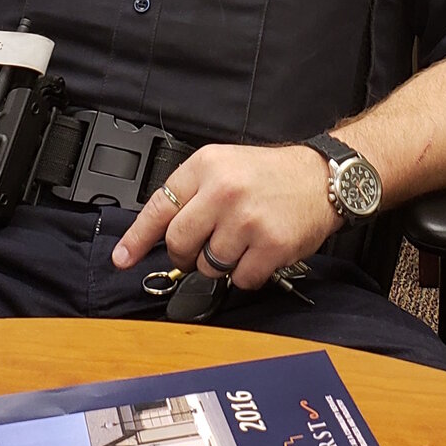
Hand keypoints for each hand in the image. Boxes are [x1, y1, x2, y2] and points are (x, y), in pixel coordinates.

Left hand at [112, 143, 340, 289]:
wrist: (322, 177)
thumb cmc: (271, 175)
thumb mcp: (224, 166)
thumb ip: (192, 194)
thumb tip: (158, 233)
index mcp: (205, 166)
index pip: (159, 207)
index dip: (136, 238)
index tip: (123, 258)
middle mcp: (223, 191)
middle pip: (179, 243)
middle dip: (185, 254)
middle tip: (201, 249)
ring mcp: (247, 219)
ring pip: (208, 265)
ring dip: (220, 263)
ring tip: (240, 241)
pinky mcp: (271, 245)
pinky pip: (241, 279)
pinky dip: (247, 274)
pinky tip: (259, 252)